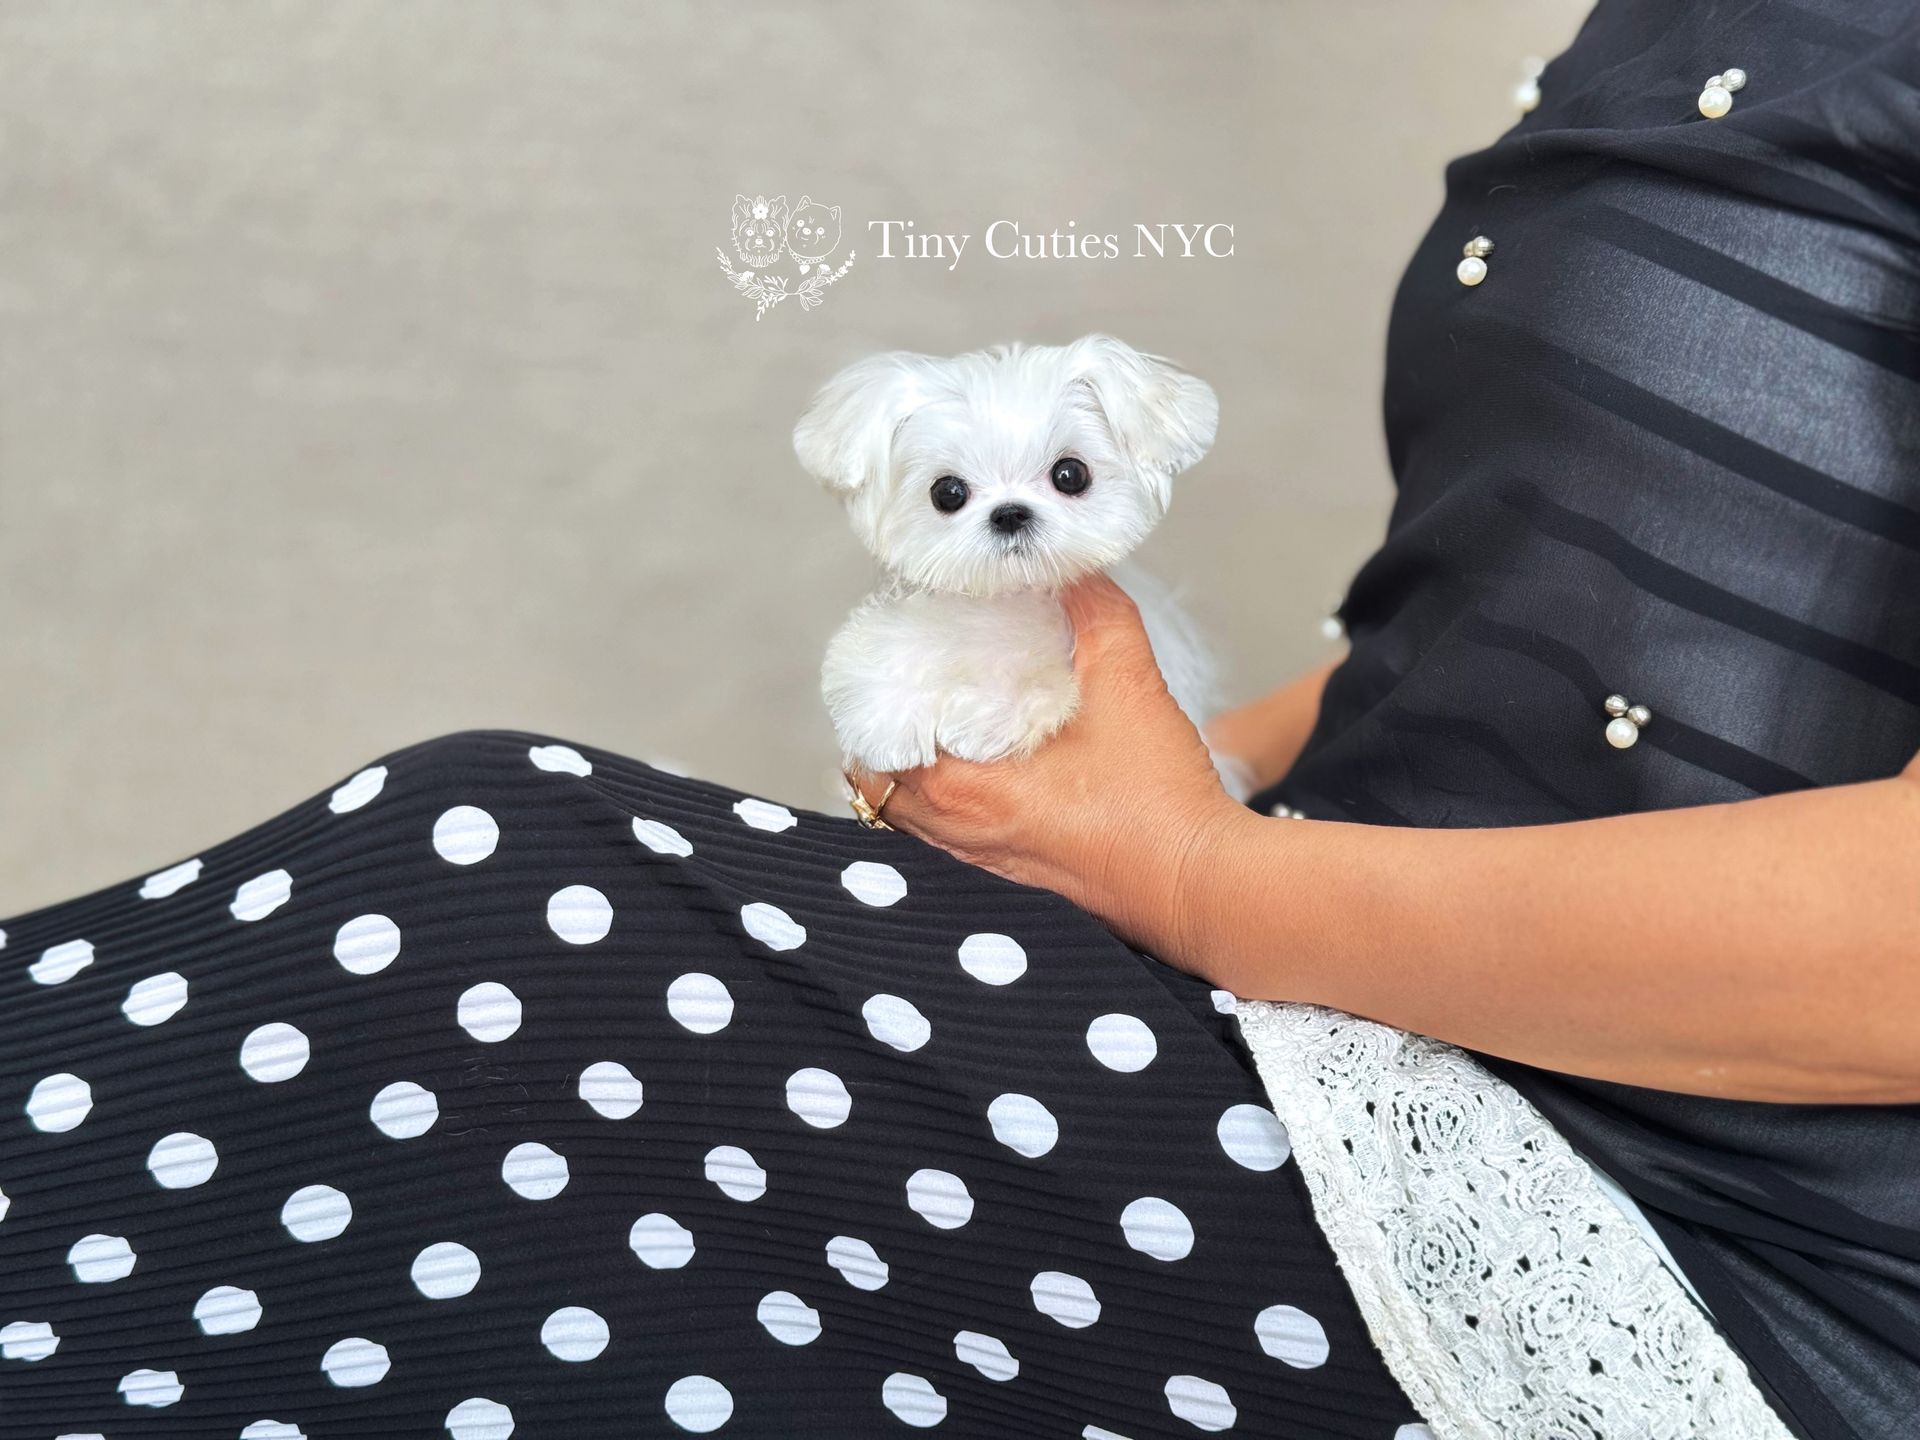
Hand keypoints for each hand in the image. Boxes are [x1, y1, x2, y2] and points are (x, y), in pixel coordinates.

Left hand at [856, 574, 1250, 970]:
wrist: (1201, 884)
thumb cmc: (1160, 805)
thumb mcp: (1128, 685)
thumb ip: (1097, 615)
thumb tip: (1073, 572)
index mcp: (965, 792)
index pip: (878, 746)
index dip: (879, 698)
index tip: (899, 661)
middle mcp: (959, 836)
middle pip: (880, 785)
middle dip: (889, 733)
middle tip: (916, 686)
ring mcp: (980, 865)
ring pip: (910, 817)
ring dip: (914, 771)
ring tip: (941, 722)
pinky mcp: (1009, 879)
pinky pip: (948, 838)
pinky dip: (947, 804)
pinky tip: (984, 770)